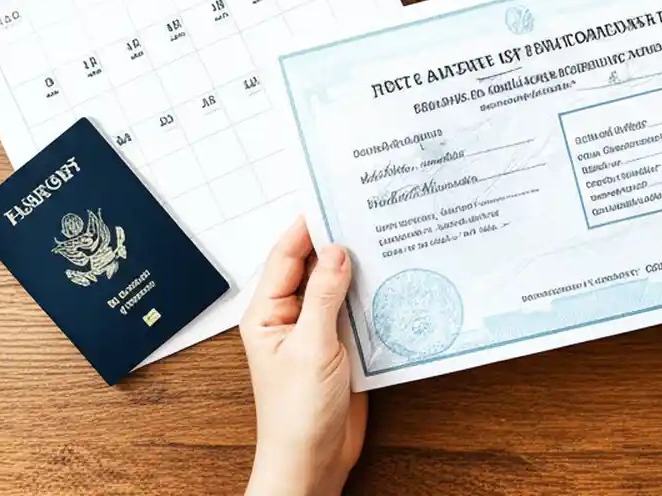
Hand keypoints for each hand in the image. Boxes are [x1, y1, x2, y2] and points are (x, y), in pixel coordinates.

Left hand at [241, 216, 366, 495]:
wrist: (313, 462)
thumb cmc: (297, 414)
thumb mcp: (311, 347)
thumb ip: (324, 296)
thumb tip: (337, 251)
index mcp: (267, 313)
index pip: (287, 256)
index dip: (309, 226)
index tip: (334, 199)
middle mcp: (290, 317)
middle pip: (316, 267)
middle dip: (340, 243)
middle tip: (369, 214)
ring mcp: (317, 332)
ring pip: (340, 288)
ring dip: (361, 271)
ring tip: (387, 240)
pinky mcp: (342, 348)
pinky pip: (358, 312)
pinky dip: (374, 298)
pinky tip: (395, 282)